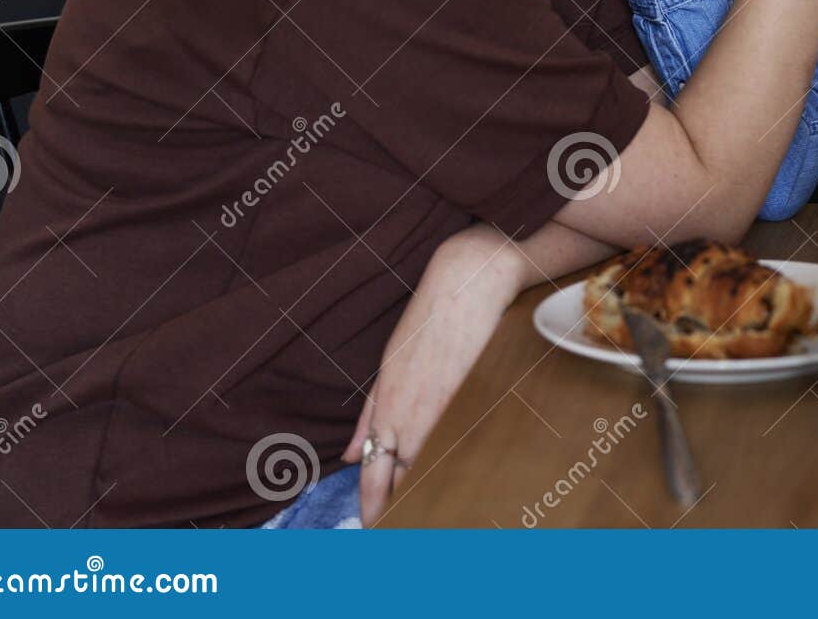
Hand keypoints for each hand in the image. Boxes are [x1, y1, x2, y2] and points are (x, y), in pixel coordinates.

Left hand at [342, 229, 524, 525]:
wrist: (465, 284)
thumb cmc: (426, 322)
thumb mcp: (387, 367)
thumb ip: (369, 415)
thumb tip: (350, 456)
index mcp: (386, 405)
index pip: (374, 471)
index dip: (373, 504)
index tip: (372, 527)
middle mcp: (408, 412)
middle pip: (397, 477)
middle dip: (395, 508)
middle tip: (395, 533)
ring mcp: (439, 406)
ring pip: (424, 467)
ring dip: (420, 493)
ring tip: (421, 520)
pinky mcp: (467, 397)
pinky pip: (452, 445)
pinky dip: (447, 468)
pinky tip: (451, 485)